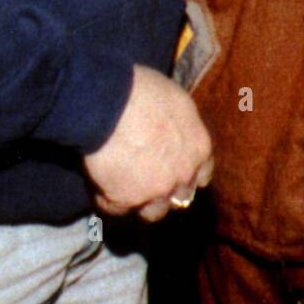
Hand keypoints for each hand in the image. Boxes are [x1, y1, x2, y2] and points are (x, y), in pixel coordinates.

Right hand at [83, 64, 213, 222]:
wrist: (109, 102)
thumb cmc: (143, 90)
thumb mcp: (177, 100)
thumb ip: (182, 125)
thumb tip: (175, 128)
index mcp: (199, 148)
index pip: (202, 175)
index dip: (186, 174)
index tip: (173, 169)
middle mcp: (183, 175)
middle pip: (180, 197)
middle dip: (166, 190)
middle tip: (146, 177)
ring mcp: (155, 192)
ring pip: (153, 212)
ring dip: (140, 202)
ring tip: (123, 185)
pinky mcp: (124, 201)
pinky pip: (116, 209)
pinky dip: (108, 199)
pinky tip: (101, 183)